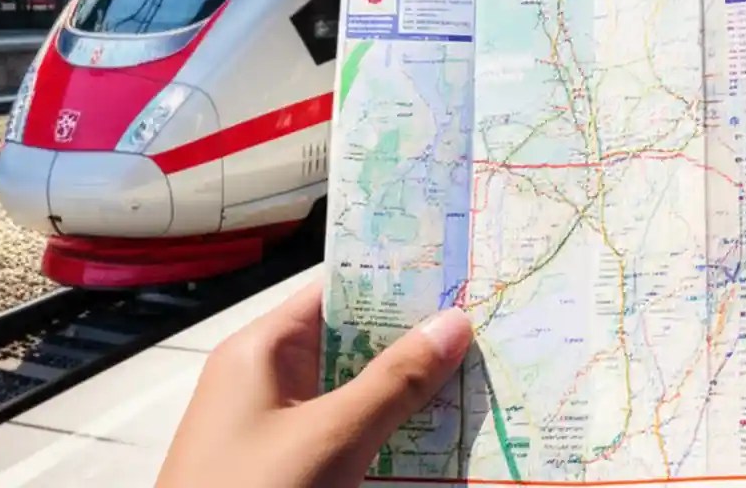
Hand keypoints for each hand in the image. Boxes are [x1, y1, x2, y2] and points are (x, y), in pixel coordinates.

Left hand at [156, 276, 472, 487]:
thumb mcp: (333, 437)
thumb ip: (395, 381)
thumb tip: (453, 323)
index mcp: (262, 350)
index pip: (336, 293)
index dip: (396, 283)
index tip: (457, 277)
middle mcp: (266, 379)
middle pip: (352, 345)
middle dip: (414, 343)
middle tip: (484, 331)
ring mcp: (275, 428)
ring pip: (355, 394)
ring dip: (407, 393)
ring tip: (478, 380)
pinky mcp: (287, 467)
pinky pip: (346, 436)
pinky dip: (387, 434)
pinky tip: (437, 438)